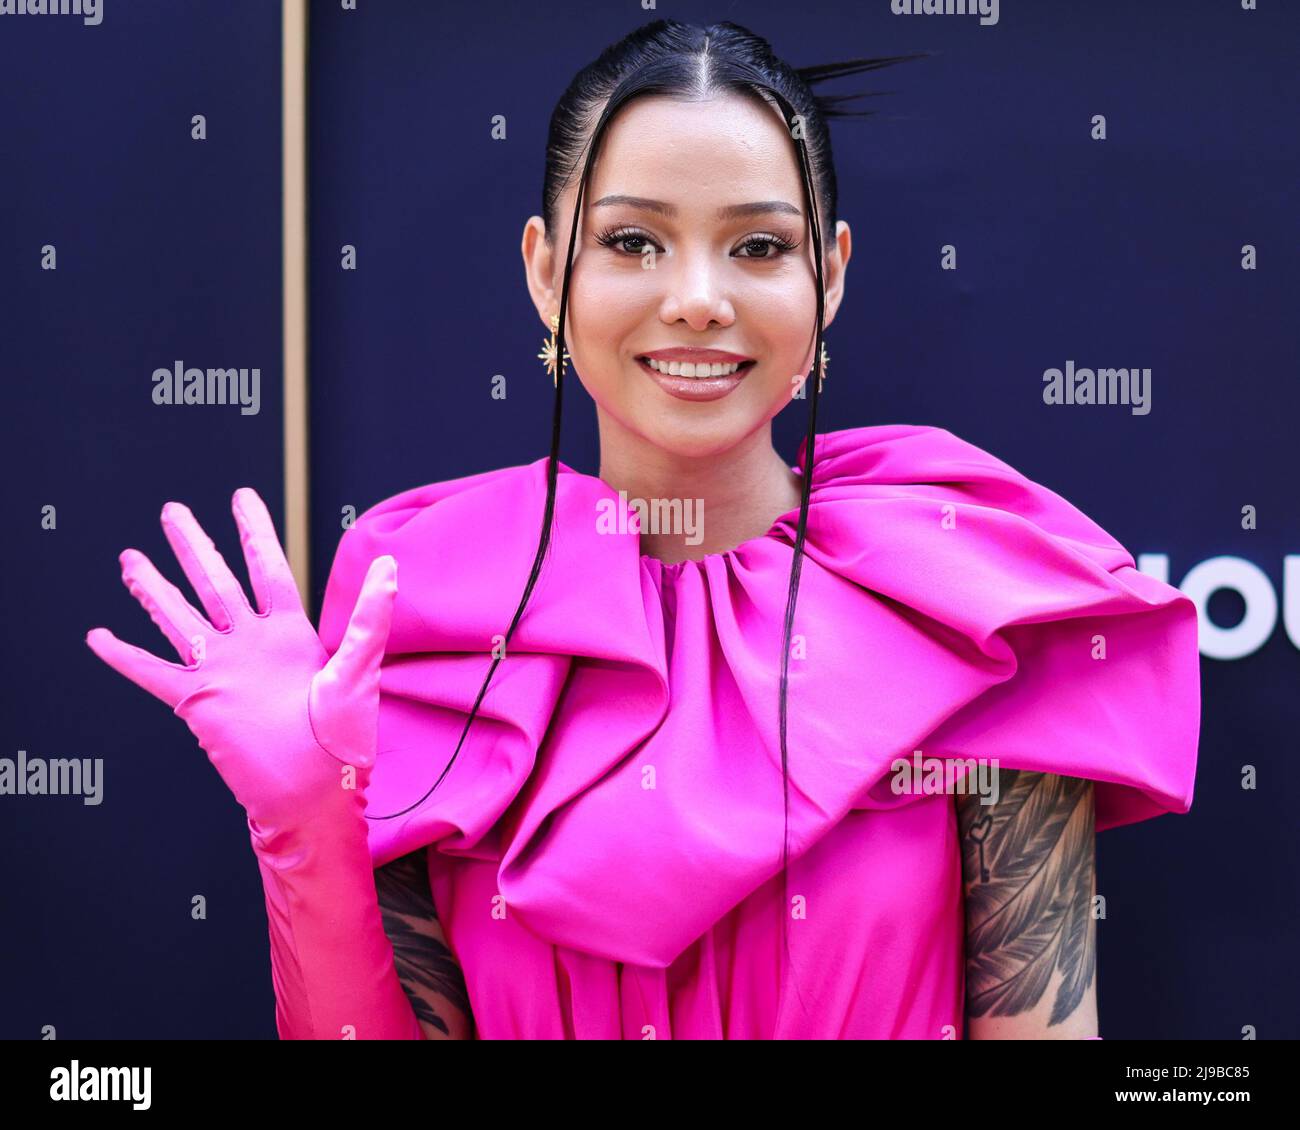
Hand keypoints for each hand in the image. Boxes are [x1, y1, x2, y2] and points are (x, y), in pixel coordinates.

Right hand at [86, 487, 396, 833]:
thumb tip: (390, 567)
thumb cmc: (344, 742)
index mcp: (291, 635)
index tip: (241, 497)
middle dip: (194, 547)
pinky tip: (101, 637)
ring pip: (180, 618)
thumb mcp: (361, 672)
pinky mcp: (198, 703)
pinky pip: (153, 673)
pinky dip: (125, 656)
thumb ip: (370, 617)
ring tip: (131, 560)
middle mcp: (252, 646)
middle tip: (173, 511)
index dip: (254, 532)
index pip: (268, 568)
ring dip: (154, 590)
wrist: (313, 795)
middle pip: (216, 583)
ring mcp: (222, 672)